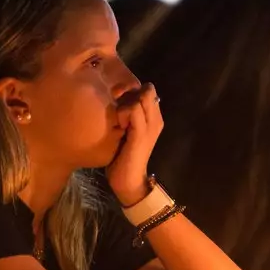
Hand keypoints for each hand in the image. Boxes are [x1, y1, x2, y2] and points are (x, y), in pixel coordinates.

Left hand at [106, 83, 163, 205]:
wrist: (129, 180)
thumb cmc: (123, 156)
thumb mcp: (126, 131)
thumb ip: (126, 115)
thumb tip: (113, 98)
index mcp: (154, 118)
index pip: (147, 90)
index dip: (132, 89)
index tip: (118, 99)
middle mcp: (156, 119)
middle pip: (147, 89)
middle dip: (129, 92)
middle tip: (117, 107)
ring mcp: (151, 125)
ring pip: (141, 96)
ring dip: (125, 104)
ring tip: (118, 120)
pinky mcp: (142, 133)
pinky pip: (134, 109)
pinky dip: (123, 113)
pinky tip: (118, 126)